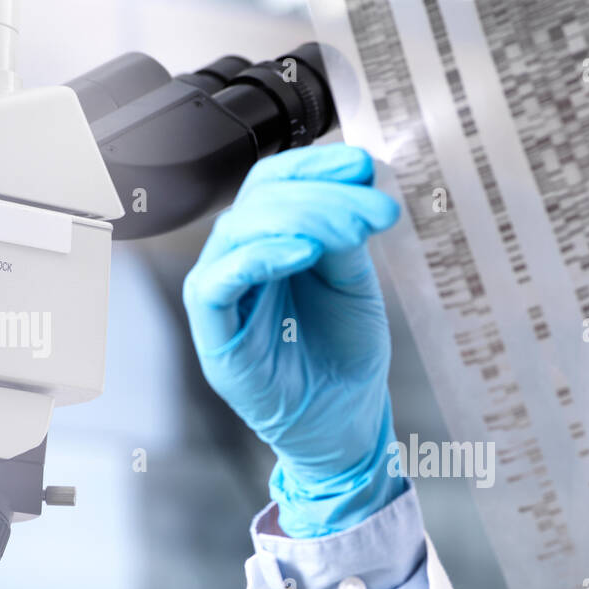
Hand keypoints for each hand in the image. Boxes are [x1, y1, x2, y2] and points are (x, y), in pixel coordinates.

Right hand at [182, 143, 404, 537]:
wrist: (345, 423)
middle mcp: (241, 260)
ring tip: (350, 231)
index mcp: (272, 242)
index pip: (276, 183)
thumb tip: (351, 181)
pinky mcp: (214, 333)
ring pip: (238, 232)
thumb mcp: (353, 284)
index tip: (361, 165)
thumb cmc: (344, 357)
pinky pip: (216, 283)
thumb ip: (344, 237)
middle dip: (321, 195)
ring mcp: (224, 295)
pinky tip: (301, 254)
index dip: (314, 164)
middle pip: (259, 200)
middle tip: (373, 210)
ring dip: (298, 220)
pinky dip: (257, 259)